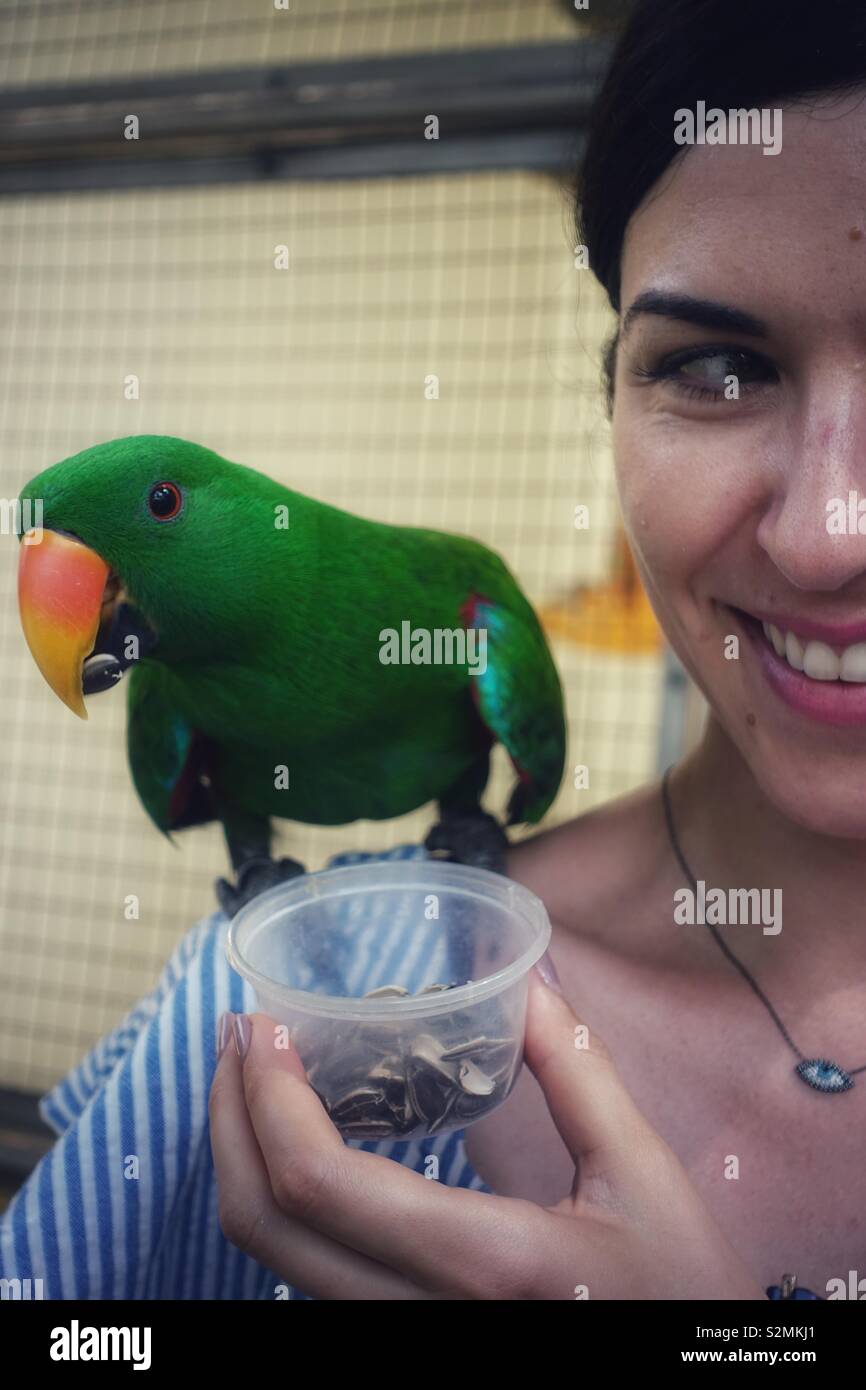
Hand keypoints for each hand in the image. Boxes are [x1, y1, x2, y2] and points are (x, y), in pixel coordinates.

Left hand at [208, 974, 765, 1299]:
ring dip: (244, 1157)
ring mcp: (401, 1340)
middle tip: (238, 1035)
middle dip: (227, 1119)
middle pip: (263, 1228)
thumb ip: (579, 1074)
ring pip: (273, 1259)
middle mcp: (418, 1316)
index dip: (268, 1098)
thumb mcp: (643, 1177)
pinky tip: (302, 1140)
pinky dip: (281, 1201)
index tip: (265, 1026)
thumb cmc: (680, 1293)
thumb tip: (528, 982)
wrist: (685, 1381)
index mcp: (483, 1263)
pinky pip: (308, 1274)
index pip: (320, 1185)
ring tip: (257, 1074)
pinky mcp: (403, 1343)